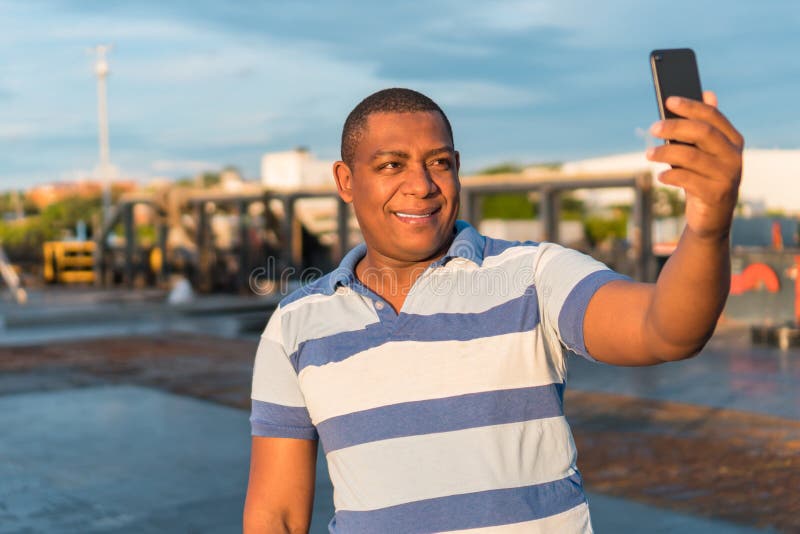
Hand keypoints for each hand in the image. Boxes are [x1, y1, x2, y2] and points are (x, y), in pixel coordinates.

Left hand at [646, 92, 743, 240]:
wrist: (712, 217)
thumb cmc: (704, 177)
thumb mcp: (706, 152)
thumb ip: (705, 126)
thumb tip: (708, 93)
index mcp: (733, 140)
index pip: (712, 116)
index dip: (690, 106)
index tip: (668, 100)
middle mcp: (734, 156)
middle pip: (702, 133)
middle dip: (675, 127)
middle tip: (652, 128)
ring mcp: (727, 176)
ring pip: (691, 156)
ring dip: (665, 153)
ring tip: (648, 154)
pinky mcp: (716, 194)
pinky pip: (687, 180)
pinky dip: (670, 175)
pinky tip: (660, 176)